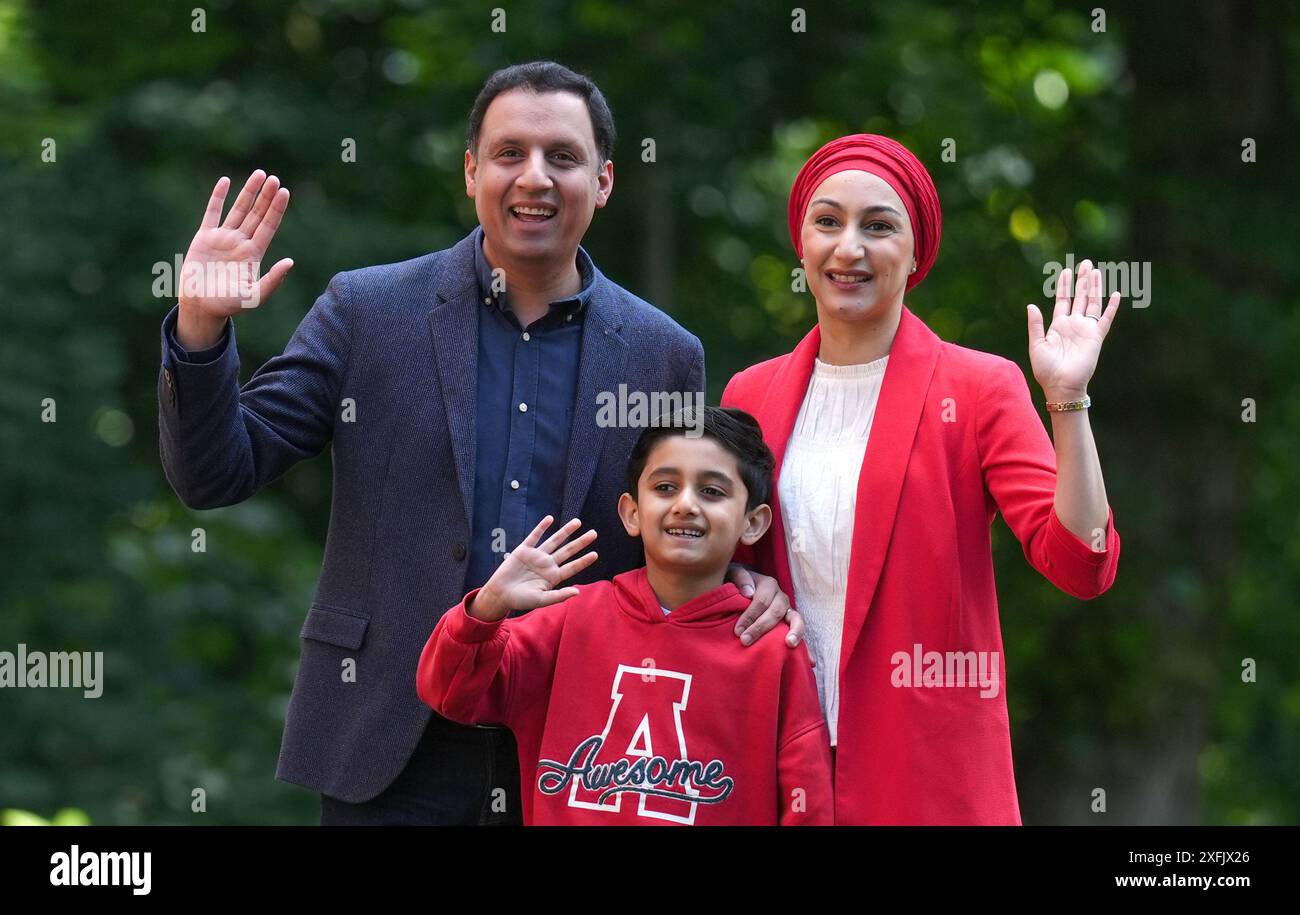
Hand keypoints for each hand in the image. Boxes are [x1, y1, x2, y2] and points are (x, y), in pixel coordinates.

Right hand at [177, 170, 293, 347]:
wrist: (201, 306)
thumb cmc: (228, 305)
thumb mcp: (254, 296)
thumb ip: (272, 280)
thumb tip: (290, 261)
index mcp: (254, 254)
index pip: (269, 226)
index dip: (276, 209)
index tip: (284, 192)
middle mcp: (241, 243)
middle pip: (257, 214)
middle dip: (266, 196)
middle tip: (275, 178)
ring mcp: (223, 238)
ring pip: (238, 209)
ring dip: (248, 192)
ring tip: (259, 174)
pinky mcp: (204, 237)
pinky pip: (212, 212)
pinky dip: (218, 196)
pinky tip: (226, 181)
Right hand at [471, 516, 598, 621]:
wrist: (500, 594)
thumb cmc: (521, 600)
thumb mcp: (541, 600)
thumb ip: (559, 595)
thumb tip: (578, 592)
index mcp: (553, 577)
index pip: (572, 567)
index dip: (583, 561)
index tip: (595, 554)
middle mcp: (547, 564)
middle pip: (568, 551)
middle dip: (580, 542)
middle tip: (594, 533)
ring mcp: (536, 556)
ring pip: (554, 541)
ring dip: (566, 531)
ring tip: (578, 522)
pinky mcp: (524, 550)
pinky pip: (534, 536)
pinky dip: (541, 527)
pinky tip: (550, 519)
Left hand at [725, 564, 804, 650]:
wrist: (742, 586)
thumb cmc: (737, 583)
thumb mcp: (734, 575)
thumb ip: (741, 579)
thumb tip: (749, 593)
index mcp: (769, 584)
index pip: (761, 601)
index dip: (749, 616)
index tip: (737, 631)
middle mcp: (781, 597)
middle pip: (775, 612)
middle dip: (760, 628)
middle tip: (745, 641)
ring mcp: (787, 610)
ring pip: (795, 619)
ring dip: (794, 632)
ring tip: (789, 644)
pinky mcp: (790, 622)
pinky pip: (799, 632)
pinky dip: (805, 645)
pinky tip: (810, 660)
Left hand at [1027, 259, 1119, 401]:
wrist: (1061, 386)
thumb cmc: (1046, 370)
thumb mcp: (1036, 345)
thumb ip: (1035, 325)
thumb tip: (1031, 305)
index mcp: (1058, 326)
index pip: (1063, 301)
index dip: (1064, 286)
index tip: (1065, 271)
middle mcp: (1073, 324)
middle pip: (1079, 297)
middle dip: (1082, 281)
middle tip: (1085, 263)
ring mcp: (1086, 330)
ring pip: (1092, 303)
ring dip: (1094, 287)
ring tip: (1096, 271)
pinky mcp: (1096, 337)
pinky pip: (1105, 319)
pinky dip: (1111, 307)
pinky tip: (1115, 294)